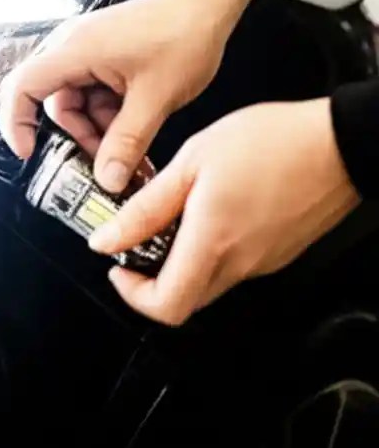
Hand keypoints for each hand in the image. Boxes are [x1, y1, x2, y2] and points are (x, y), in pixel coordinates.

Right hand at [0, 0, 263, 192]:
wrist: (207, 1)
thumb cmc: (184, 30)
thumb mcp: (156, 98)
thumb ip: (128, 143)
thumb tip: (108, 178)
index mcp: (75, 51)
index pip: (22, 88)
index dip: (15, 124)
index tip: (28, 153)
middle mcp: (72, 47)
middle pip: (52, 102)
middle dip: (78, 135)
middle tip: (106, 159)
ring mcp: (86, 50)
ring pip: (74, 101)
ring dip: (97, 126)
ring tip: (129, 142)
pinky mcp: (101, 54)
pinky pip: (91, 92)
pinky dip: (107, 113)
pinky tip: (133, 124)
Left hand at [89, 99, 360, 325]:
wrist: (341, 141)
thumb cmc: (273, 142)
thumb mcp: (191, 163)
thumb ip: (146, 207)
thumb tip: (107, 238)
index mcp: (213, 243)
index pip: (166, 306)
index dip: (132, 296)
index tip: (118, 266)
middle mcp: (240, 263)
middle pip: (185, 300)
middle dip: (150, 281)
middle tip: (136, 244)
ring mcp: (263, 262)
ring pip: (208, 282)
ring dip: (179, 263)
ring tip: (170, 219)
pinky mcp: (278, 252)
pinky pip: (233, 265)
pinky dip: (208, 250)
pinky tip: (205, 212)